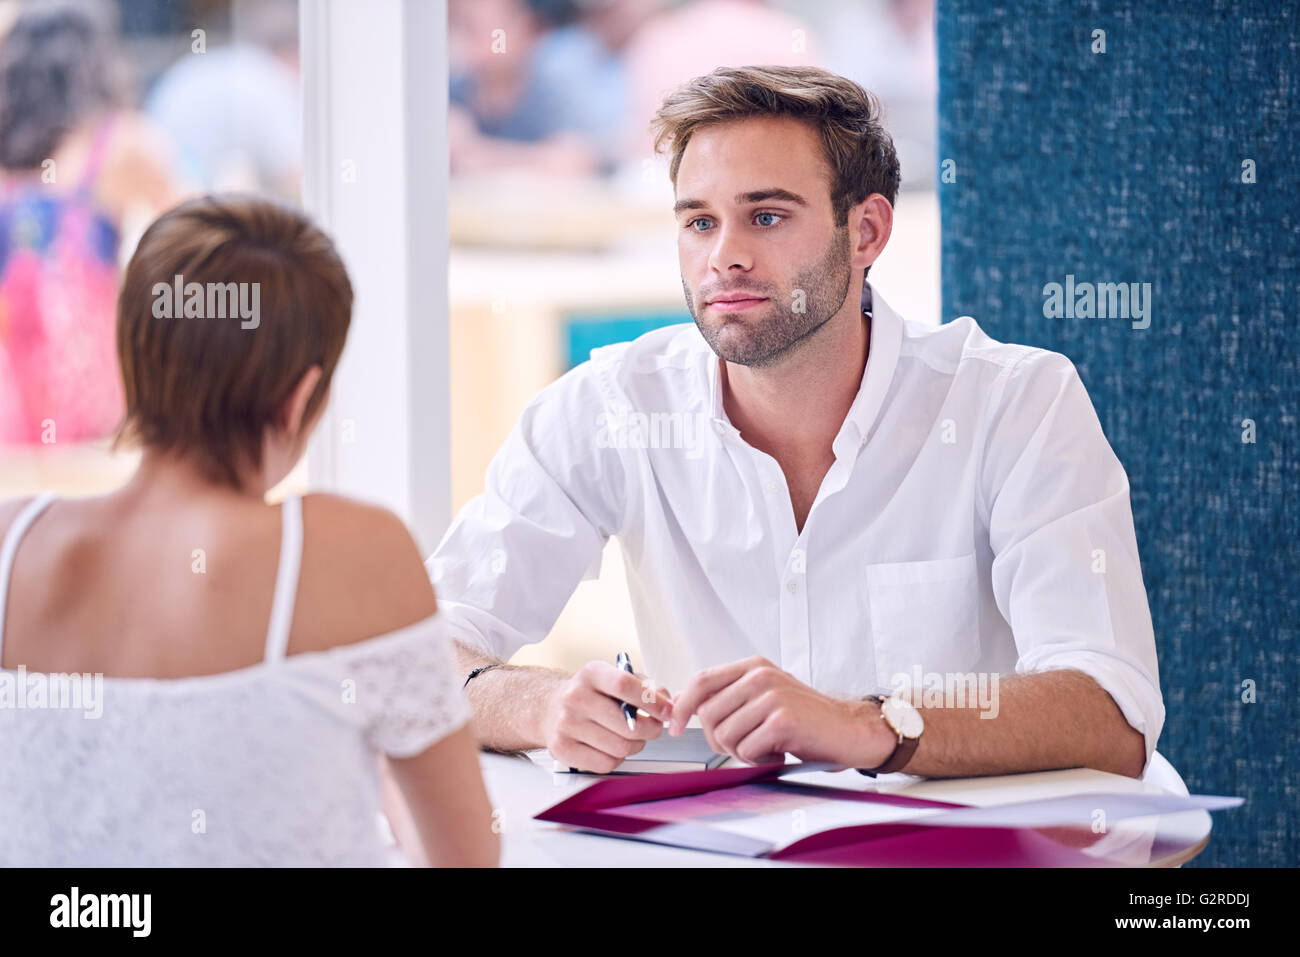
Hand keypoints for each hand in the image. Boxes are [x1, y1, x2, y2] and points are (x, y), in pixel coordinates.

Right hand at [541, 661, 674, 773]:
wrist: (551, 708)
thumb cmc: (591, 694)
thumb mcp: (615, 678)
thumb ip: (645, 686)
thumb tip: (668, 703)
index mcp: (591, 674)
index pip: (625, 685)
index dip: (652, 701)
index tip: (667, 711)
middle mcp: (575, 697)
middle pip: (628, 725)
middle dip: (651, 730)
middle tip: (652, 727)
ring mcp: (567, 725)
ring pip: (620, 747)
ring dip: (635, 746)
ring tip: (629, 737)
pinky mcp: (563, 749)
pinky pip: (606, 764)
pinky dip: (617, 759)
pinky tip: (610, 747)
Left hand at [668, 656, 895, 767]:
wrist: (850, 731)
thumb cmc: (805, 719)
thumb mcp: (765, 697)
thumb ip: (731, 697)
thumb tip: (687, 709)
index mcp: (752, 667)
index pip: (701, 681)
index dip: (683, 706)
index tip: (676, 727)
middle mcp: (760, 675)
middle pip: (708, 715)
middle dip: (720, 740)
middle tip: (747, 746)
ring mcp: (772, 696)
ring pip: (725, 735)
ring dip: (741, 752)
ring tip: (766, 748)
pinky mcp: (783, 719)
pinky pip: (747, 749)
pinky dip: (759, 760)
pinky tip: (779, 754)